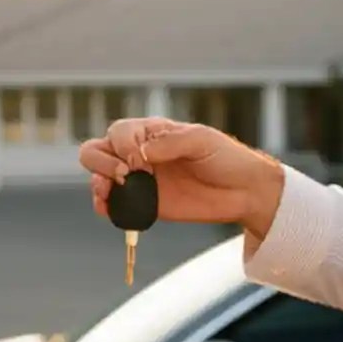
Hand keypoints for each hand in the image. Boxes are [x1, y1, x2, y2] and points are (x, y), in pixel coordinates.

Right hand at [78, 118, 285, 238]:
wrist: (245, 192)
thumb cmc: (227, 158)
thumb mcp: (202, 140)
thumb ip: (170, 143)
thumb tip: (140, 152)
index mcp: (151, 133)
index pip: (119, 133)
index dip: (123, 147)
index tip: (142, 161)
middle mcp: (140, 154)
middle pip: (97, 150)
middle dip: (103, 162)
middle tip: (126, 176)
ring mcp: (140, 180)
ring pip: (100, 176)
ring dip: (99, 183)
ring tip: (115, 192)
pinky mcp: (146, 205)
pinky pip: (115, 205)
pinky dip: (106, 207)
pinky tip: (111, 209)